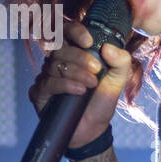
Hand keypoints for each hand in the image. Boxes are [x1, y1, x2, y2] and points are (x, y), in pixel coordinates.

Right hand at [27, 19, 132, 148]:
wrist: (92, 130)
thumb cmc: (100, 102)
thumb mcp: (117, 80)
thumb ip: (121, 61)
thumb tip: (108, 47)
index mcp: (74, 54)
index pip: (67, 32)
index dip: (75, 31)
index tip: (89, 41)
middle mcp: (57, 62)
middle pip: (61, 49)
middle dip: (81, 58)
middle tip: (96, 70)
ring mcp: (46, 77)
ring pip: (55, 65)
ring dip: (76, 73)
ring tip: (91, 85)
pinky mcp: (39, 93)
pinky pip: (49, 83)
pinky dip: (66, 85)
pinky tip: (79, 92)